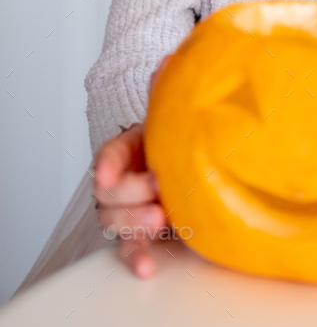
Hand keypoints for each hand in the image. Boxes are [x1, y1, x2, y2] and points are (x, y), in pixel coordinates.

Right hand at [92, 55, 171, 277]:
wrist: (198, 166)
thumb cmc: (179, 140)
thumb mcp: (173, 116)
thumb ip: (168, 91)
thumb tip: (171, 60)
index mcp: (131, 148)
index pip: (110, 154)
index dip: (108, 164)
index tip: (108, 174)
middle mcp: (124, 180)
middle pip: (108, 192)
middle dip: (129, 192)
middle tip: (158, 188)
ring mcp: (130, 209)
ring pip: (114, 221)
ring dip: (133, 223)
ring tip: (160, 218)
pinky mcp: (143, 234)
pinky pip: (131, 250)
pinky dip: (137, 258)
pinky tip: (149, 267)